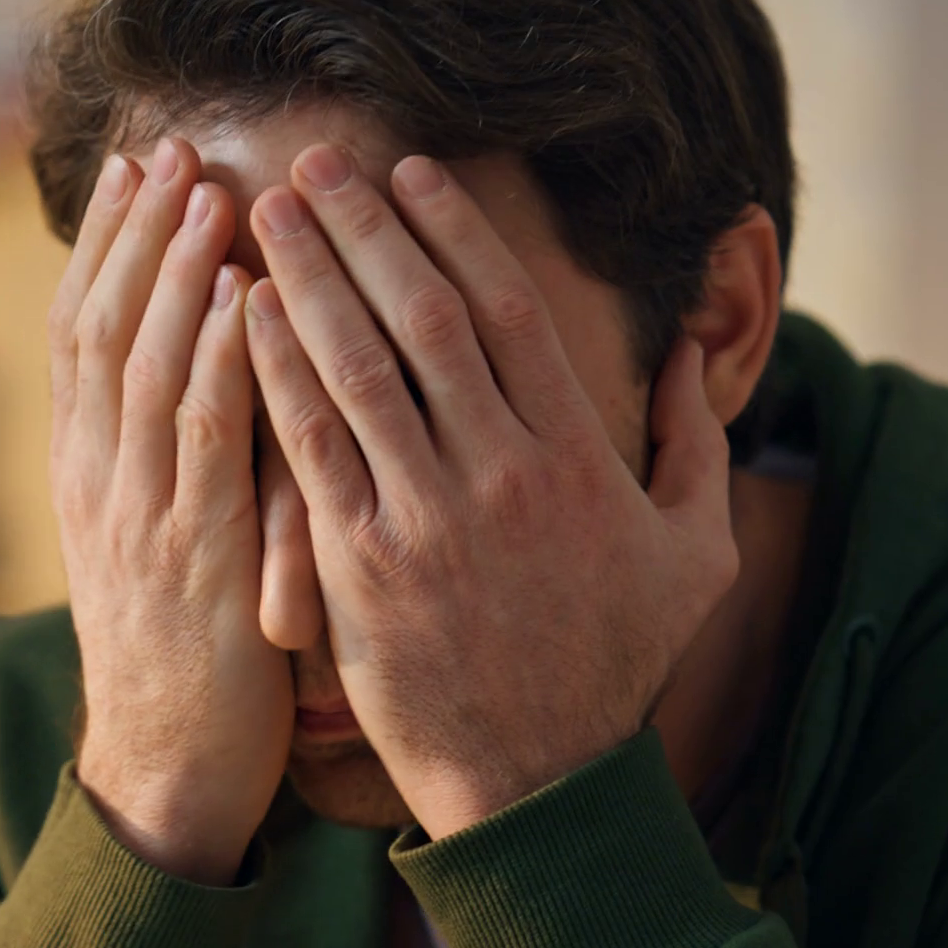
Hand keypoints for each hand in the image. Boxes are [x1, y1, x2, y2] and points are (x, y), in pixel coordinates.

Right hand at [49, 138, 288, 884]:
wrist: (165, 771)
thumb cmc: (181, 649)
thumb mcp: (157, 536)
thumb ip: (170, 452)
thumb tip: (200, 361)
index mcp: (87, 470)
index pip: (79, 330)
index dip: (104, 244)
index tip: (132, 166)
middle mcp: (98, 480)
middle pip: (100, 328)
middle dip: (134, 233)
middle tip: (166, 145)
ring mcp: (140, 517)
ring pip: (141, 368)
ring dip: (171, 272)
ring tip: (202, 190)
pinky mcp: (195, 559)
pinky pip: (202, 443)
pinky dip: (214, 360)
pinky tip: (237, 298)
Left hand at [244, 146, 738, 838]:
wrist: (538, 784)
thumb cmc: (615, 665)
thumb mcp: (697, 555)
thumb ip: (698, 444)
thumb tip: (689, 353)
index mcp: (578, 458)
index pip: (508, 313)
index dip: (454, 231)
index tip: (411, 173)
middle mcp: (500, 474)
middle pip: (423, 318)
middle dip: (364, 228)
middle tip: (316, 163)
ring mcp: (425, 520)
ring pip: (358, 369)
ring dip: (309, 278)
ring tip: (267, 211)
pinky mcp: (359, 567)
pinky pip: (310, 449)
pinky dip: (277, 373)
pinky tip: (248, 314)